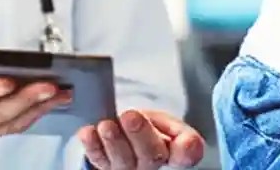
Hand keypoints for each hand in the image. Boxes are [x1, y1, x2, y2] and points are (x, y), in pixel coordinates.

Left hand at [77, 109, 204, 169]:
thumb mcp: (167, 123)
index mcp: (172, 152)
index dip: (186, 151)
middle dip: (140, 135)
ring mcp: (126, 169)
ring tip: (107, 125)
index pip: (184, 155)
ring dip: (114, 142)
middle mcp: (151, 165)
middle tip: (131, 116)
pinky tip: (89, 133)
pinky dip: (92, 146)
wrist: (125, 133)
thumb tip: (190, 144)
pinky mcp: (104, 167)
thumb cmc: (149, 128)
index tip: (185, 142)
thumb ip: (180, 131)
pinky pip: (98, 160)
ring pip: (122, 161)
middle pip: (150, 155)